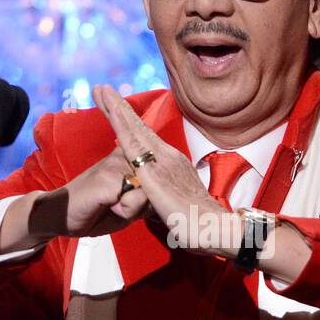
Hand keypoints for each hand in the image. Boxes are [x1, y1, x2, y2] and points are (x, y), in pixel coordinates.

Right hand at [36, 145, 152, 238]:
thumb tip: (167, 191)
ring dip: (134, 208)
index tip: (125, 197)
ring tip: (113, 204)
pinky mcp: (108, 176)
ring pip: (148, 194)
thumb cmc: (98, 211)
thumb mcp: (132, 204)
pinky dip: (126, 212)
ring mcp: (116, 162)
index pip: (163, 178)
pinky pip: (136, 201)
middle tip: (118, 203)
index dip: (151, 199)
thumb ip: (150, 194)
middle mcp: (126, 152)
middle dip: (144, 204)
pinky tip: (108, 206)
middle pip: (158, 187)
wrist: (60, 214)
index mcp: (131, 153)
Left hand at [92, 83, 235, 254]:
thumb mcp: (178, 205)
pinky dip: (122, 126)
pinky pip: (135, 146)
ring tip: (103, 91)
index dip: (130, 122)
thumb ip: (166, 197)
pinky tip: (112, 113)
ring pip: (135, 130)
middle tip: (102, 88)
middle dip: (119, 107)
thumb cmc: (199, 225)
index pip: (146, 138)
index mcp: (172, 164)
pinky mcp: (155, 174)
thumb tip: (160, 199)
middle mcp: (169, 157)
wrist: (217, 230)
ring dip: (118, 109)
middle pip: (139, 127)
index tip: (114, 107)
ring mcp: (163, 163)